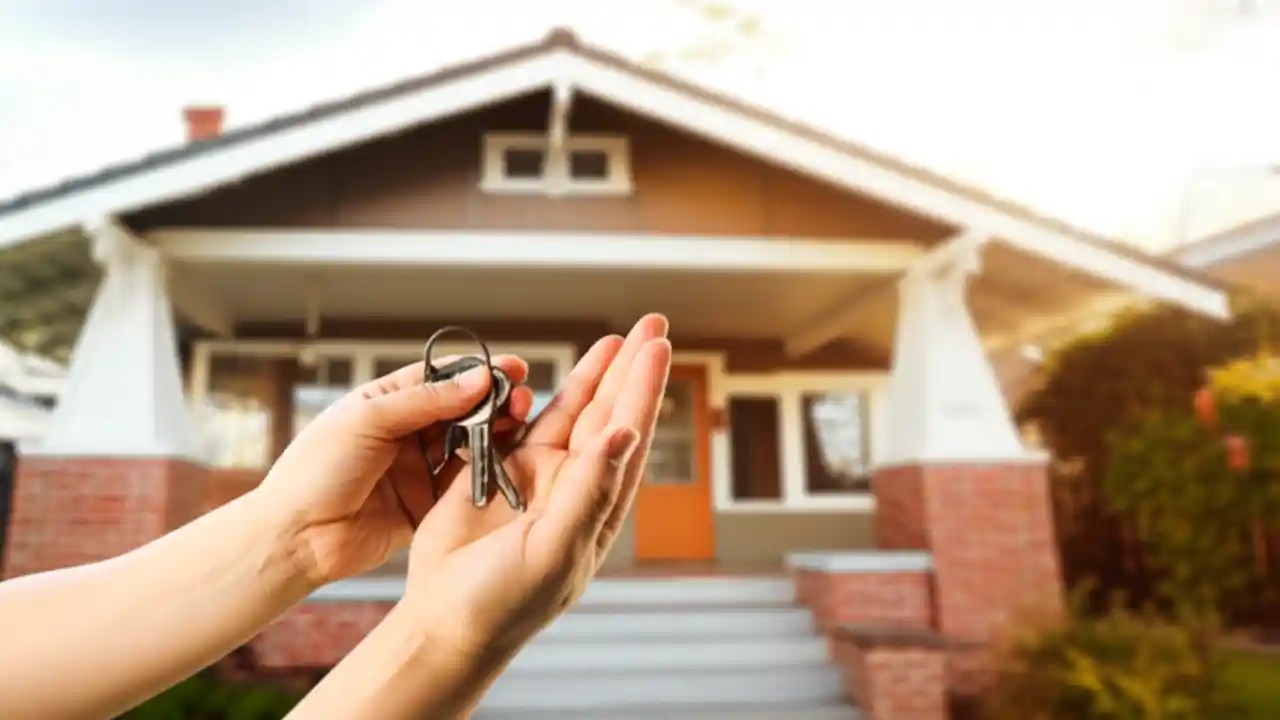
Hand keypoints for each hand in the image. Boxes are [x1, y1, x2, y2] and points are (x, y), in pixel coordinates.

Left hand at [256, 352, 535, 584]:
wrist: (295, 539)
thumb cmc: (314, 471)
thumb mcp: (368, 421)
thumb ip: (426, 401)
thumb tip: (478, 379)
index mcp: (386, 404)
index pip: (441, 379)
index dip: (478, 373)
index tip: (514, 369)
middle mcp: (405, 434)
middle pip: (462, 412)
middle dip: (494, 404)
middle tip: (523, 402)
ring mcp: (417, 470)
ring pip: (469, 446)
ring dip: (496, 436)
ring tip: (521, 428)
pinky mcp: (426, 506)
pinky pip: (464, 486)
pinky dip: (486, 474)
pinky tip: (506, 465)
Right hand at [401, 315, 670, 658]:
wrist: (444, 619)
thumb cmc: (503, 602)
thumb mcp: (553, 549)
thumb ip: (589, 491)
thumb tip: (625, 435)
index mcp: (598, 510)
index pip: (629, 438)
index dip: (644, 391)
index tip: (658, 349)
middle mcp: (575, 489)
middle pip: (611, 415)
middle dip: (631, 369)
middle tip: (653, 324)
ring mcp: (538, 477)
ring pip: (574, 413)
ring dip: (597, 375)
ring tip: (620, 337)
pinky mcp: (500, 469)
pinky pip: (525, 422)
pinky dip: (543, 394)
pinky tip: (567, 371)